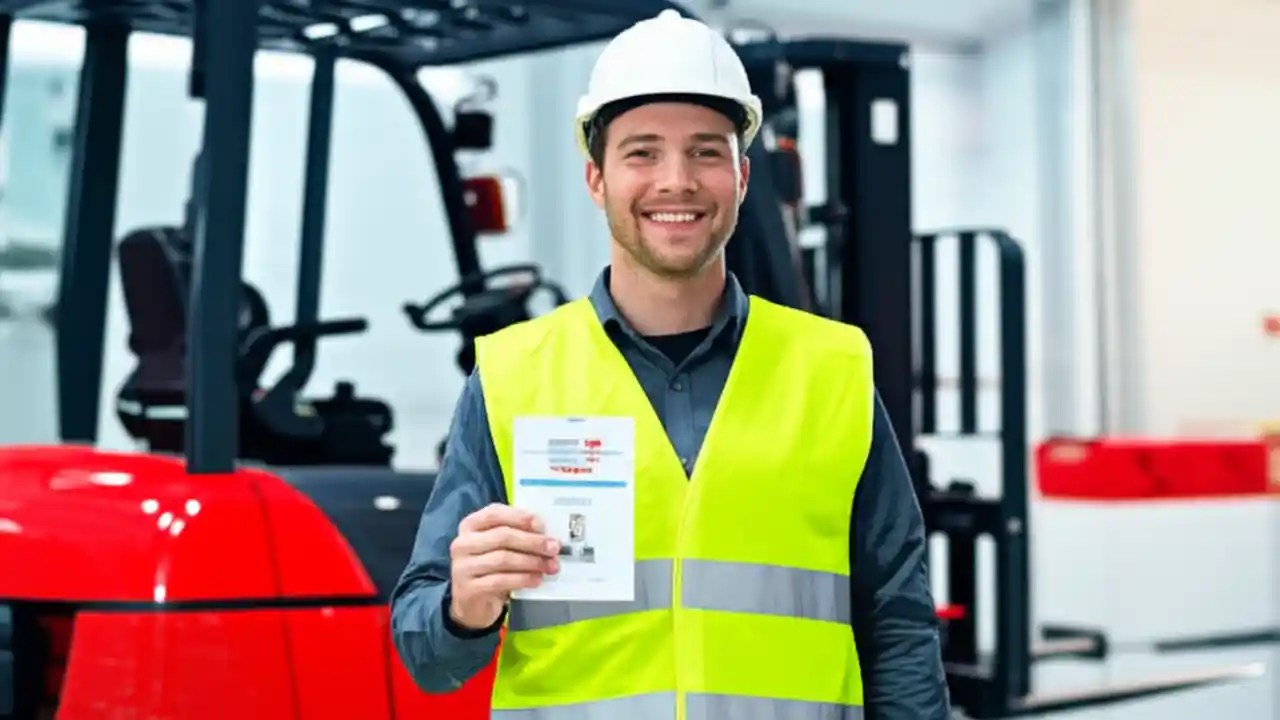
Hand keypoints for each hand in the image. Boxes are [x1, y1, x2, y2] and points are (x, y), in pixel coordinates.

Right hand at [449, 503, 560, 630]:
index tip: (541, 525)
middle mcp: (463, 544)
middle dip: (533, 541)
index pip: (494, 513)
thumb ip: (516, 535)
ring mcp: (463, 567)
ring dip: (532, 562)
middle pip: (502, 536)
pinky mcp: (469, 589)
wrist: (471, 605)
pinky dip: (523, 579)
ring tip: (550, 566)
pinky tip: (536, 580)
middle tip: (554, 548)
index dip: (520, 517)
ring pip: (503, 559)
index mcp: (470, 526)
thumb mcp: (498, 548)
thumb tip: (546, 535)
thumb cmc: (489, 569)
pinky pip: (501, 581)